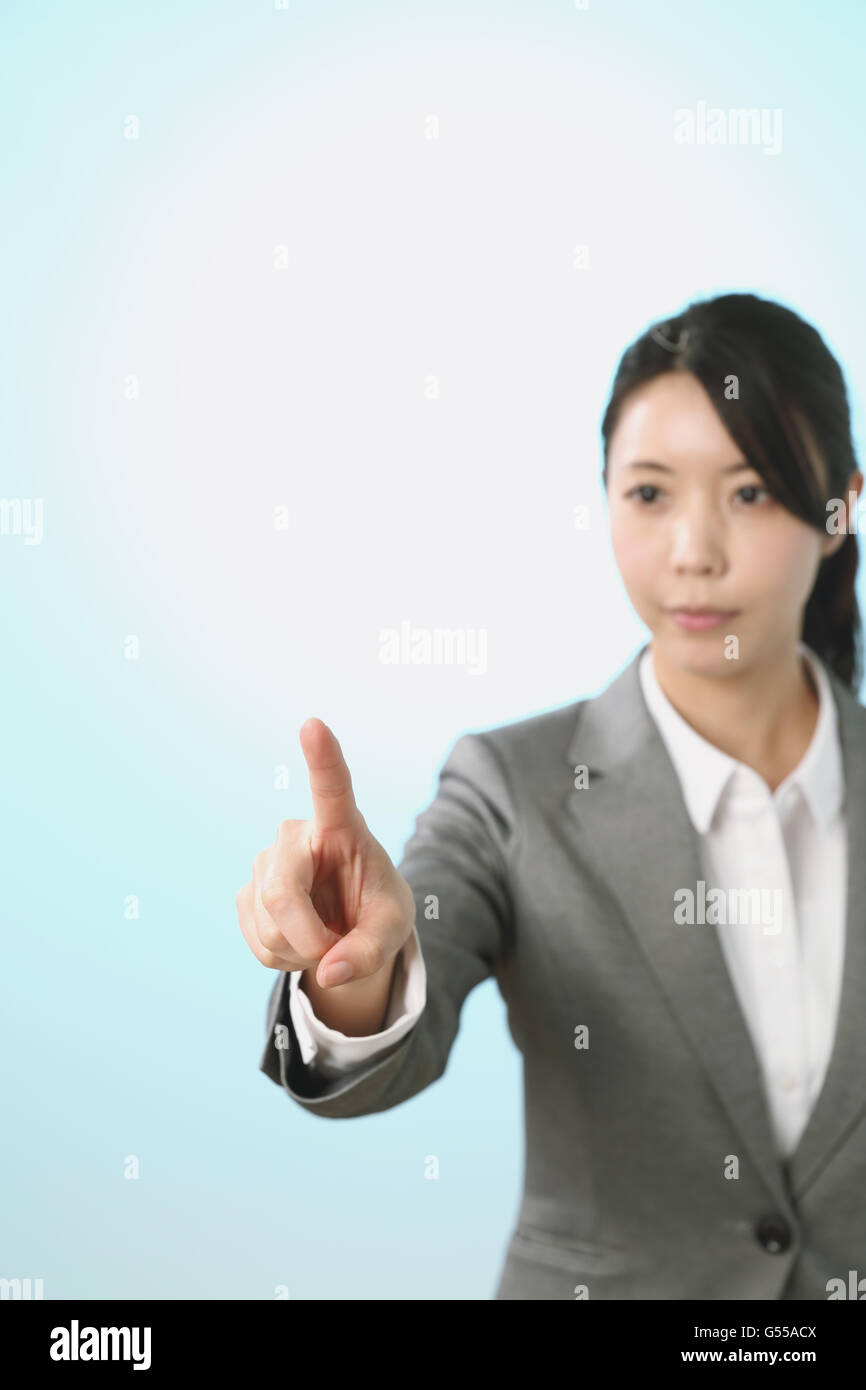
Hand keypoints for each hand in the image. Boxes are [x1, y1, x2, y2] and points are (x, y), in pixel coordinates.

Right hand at [236, 718, 415, 988]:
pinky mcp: (246, 891)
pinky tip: (298, 941)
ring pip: (269, 925)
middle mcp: (296, 834)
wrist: (348, 925)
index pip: (332, 786)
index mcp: (342, 826)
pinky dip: (283, 958)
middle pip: (283, 894)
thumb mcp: (394, 929)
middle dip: (310, 940)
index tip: (313, 724)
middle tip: (336, 950)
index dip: (321, 757)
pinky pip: (258, 941)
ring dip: (301, 952)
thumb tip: (330, 972)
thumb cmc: (377, 909)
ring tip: (324, 938)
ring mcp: (265, 861)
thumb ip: (373, 952)